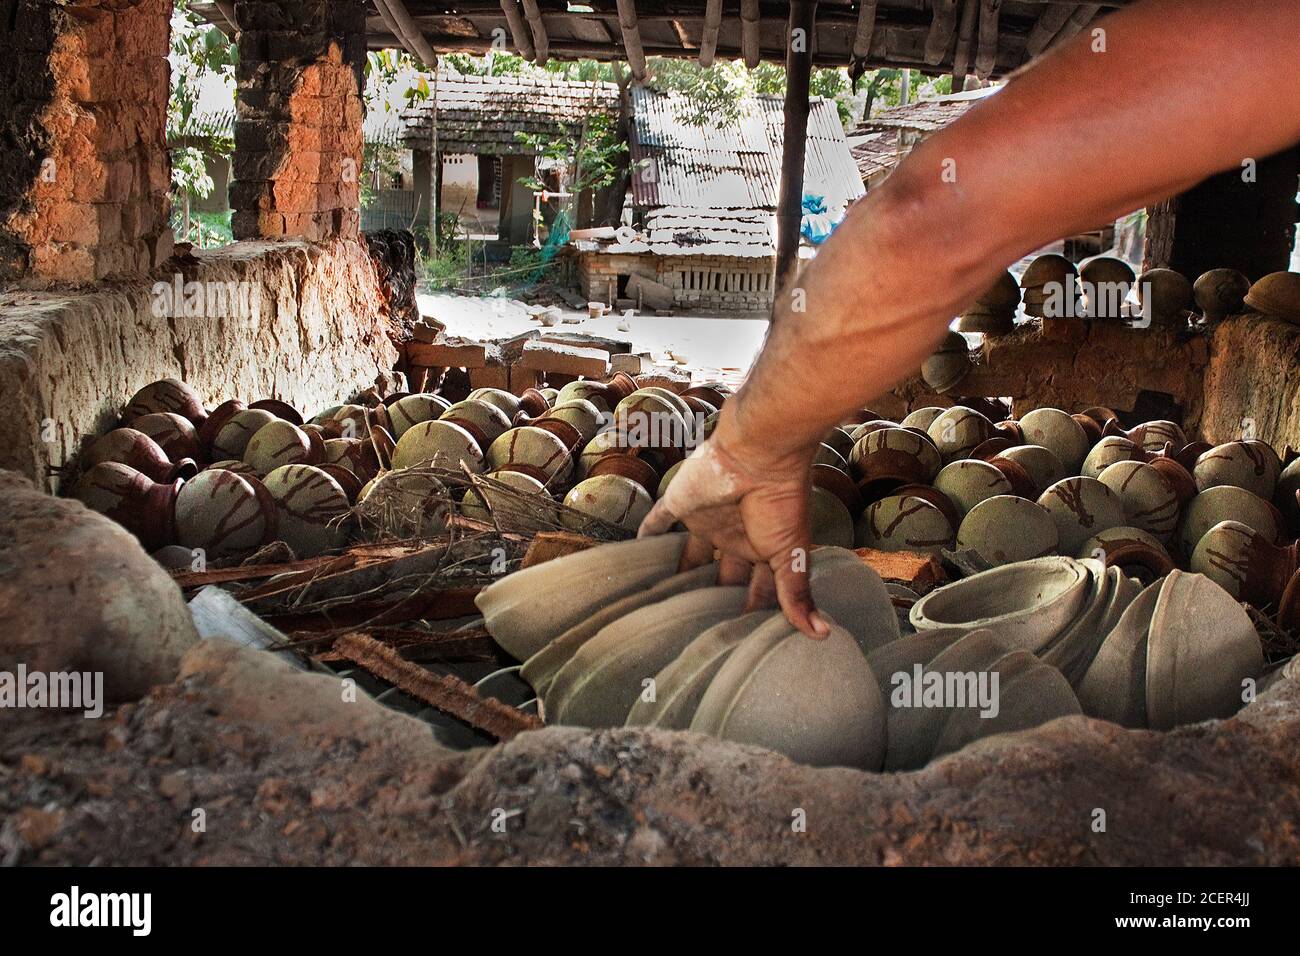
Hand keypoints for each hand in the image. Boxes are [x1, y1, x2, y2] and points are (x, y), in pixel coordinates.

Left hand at [638, 431, 831, 638]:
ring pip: (690, 553)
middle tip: (697, 630)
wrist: (759, 451)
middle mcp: (734, 534)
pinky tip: (636, 550)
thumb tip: (821, 635)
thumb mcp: (789, 553)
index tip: (739, 642)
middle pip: (721, 573)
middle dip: (713, 597)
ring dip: (681, 572)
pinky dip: (647, 534)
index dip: (750, 610)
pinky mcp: (680, 502)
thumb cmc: (781, 500)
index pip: (756, 587)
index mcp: (762, 547)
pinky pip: (658, 520)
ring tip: (664, 603)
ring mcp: (706, 518)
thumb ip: (796, 593)